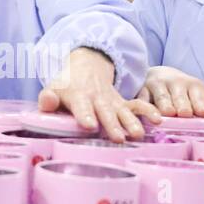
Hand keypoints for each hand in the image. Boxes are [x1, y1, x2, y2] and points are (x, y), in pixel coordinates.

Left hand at [38, 47, 161, 142]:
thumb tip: (46, 102)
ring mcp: (112, 101)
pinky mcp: (123, 103)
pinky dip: (148, 111)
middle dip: (112, 124)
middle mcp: (97, 98)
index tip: (89, 125)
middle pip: (105, 112)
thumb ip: (48, 98)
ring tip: (138, 135)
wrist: (86, 66)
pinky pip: (137, 105)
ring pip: (123, 111)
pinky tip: (157, 120)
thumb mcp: (54, 88)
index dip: (85, 115)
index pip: (81, 106)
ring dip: (131, 122)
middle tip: (118, 138)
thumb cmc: (66, 85)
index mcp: (78, 96)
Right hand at [137, 66, 203, 117]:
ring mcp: (157, 86)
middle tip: (185, 114)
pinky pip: (140, 99)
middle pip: (179, 96)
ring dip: (164, 105)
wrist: (157, 76)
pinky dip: (142, 106)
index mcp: (192, 86)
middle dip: (182, 105)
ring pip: (161, 97)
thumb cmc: (184, 92)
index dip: (200, 104)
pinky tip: (143, 114)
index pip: (197, 95)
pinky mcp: (140, 91)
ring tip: (167, 114)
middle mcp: (175, 84)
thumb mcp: (201, 94)